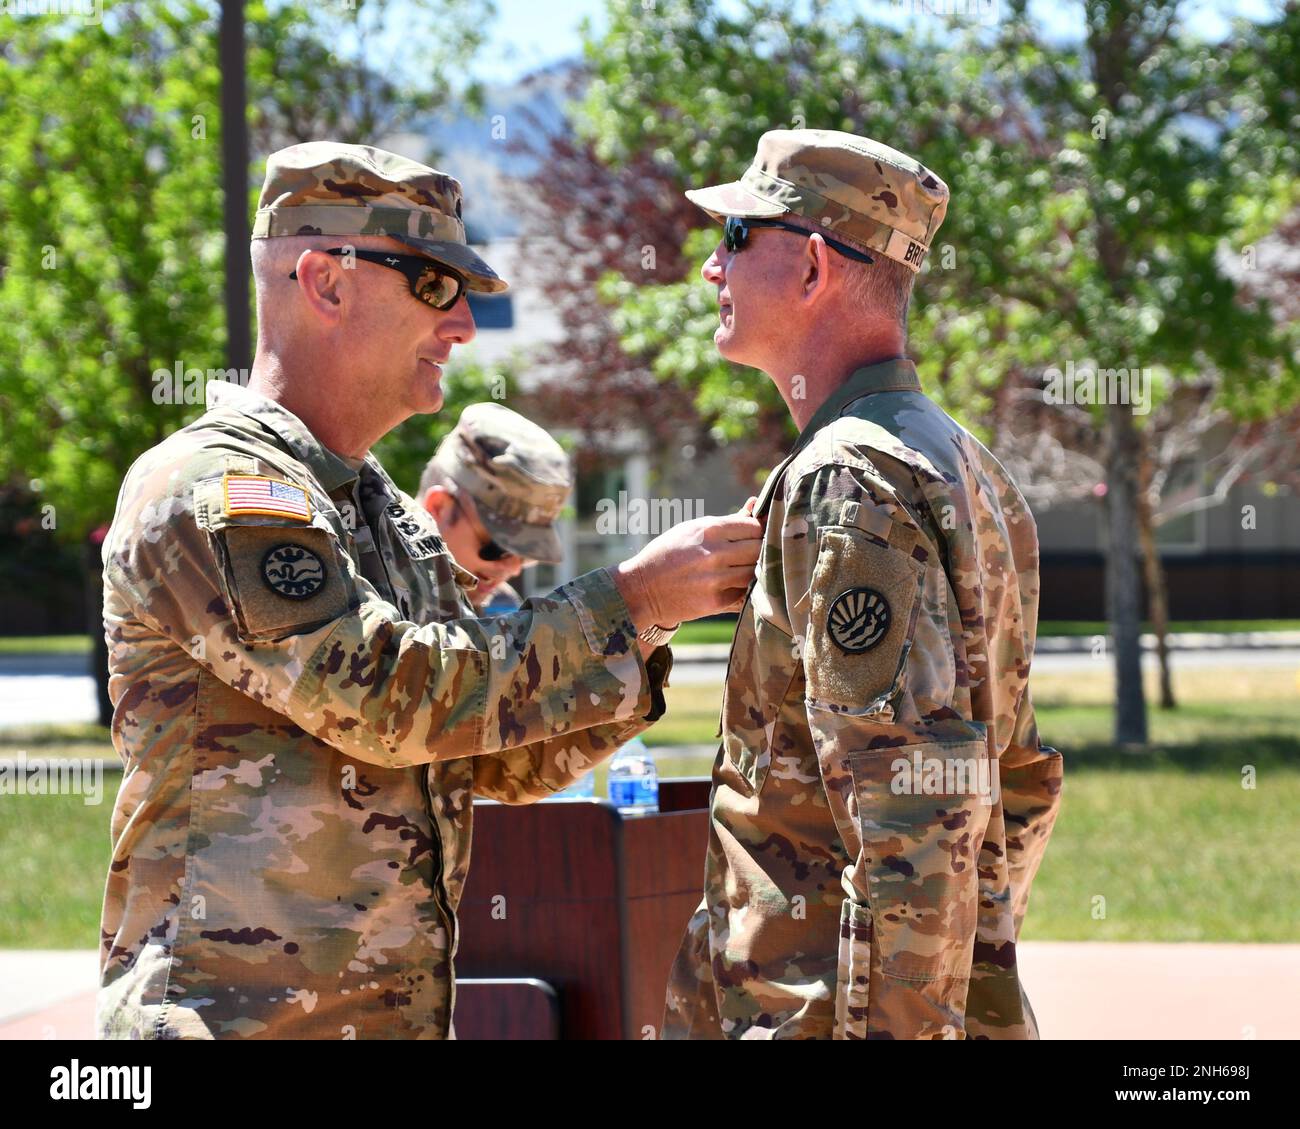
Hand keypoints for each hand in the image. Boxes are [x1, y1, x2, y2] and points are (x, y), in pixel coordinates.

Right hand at [612, 498, 761, 628]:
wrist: (641, 590)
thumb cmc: (668, 554)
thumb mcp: (692, 530)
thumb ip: (727, 521)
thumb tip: (755, 503)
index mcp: (708, 529)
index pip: (753, 527)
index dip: (758, 531)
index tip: (753, 536)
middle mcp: (714, 553)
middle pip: (758, 549)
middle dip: (760, 551)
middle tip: (752, 554)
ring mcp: (715, 579)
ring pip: (755, 572)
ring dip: (754, 571)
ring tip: (743, 570)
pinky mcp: (715, 602)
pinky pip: (745, 593)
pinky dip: (745, 589)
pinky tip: (735, 585)